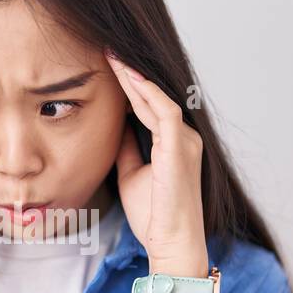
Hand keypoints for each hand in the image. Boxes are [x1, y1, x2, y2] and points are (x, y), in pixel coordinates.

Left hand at [105, 49, 208, 275]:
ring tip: (112, 56)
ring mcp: (186, 142)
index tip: (107, 65)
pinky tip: (129, 78)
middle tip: (107, 48)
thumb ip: (127, 148)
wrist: (170, 243)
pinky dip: (147, 94)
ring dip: (134, 76)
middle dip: (130, 73)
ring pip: (158, 99)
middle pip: (154, 97)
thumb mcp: (131, 174)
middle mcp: (184, 138)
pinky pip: (165, 112)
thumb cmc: (154, 215)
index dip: (129, 85)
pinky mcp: (181, 149)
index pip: (149, 105)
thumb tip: (116, 127)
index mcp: (174, 143)